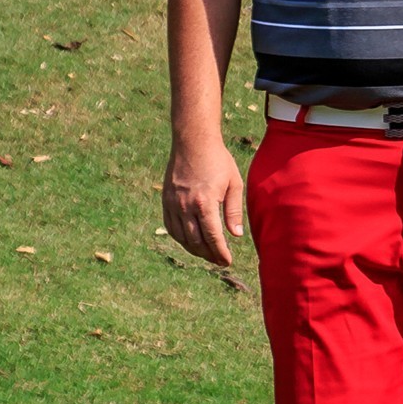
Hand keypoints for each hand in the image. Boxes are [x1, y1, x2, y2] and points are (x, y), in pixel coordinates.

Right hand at [162, 136, 245, 265]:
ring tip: (207, 254)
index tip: (227, 261)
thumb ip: (233, 211)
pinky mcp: (166, 200)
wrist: (193, 142)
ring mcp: (173, 204)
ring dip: (195, 249)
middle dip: (209, 255)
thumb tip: (236, 235)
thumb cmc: (218, 160)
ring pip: (181, 237)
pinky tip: (191, 241)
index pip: (213, 237)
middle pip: (196, 241)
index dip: (220, 252)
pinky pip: (170, 227)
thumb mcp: (234, 183)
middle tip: (219, 260)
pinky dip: (180, 238)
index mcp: (205, 203)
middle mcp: (186, 206)